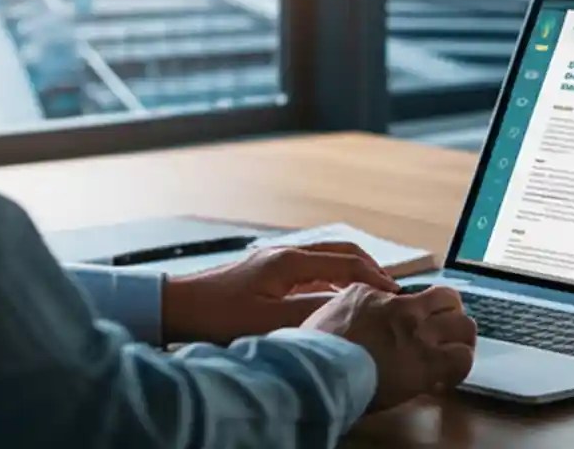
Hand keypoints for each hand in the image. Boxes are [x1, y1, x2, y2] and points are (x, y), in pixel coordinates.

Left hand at [162, 242, 399, 343]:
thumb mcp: (268, 319)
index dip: (375, 279)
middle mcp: (286, 253)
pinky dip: (332, 278)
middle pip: (341, 252)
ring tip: (369, 293)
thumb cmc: (219, 314)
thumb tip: (348, 306)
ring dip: (351, 272)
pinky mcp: (267, 270)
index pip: (348, 264)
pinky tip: (333, 297)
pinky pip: (311, 268)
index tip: (396, 295)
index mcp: (291, 261)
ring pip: (326, 258)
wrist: (178, 305)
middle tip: (390, 289)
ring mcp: (276, 259)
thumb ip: (311, 310)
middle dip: (370, 268)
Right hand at [301, 284, 475, 410]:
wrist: (318, 369)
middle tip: (443, 332)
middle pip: (448, 298)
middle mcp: (403, 307)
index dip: (417, 309)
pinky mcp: (428, 362)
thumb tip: (356, 313)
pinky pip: (461, 358)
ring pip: (464, 325)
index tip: (413, 323)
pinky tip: (447, 376)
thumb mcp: (326, 311)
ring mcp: (418, 333)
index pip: (409, 293)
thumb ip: (347, 307)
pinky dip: (459, 366)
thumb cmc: (313, 348)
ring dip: (460, 339)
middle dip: (449, 315)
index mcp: (373, 293)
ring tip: (452, 353)